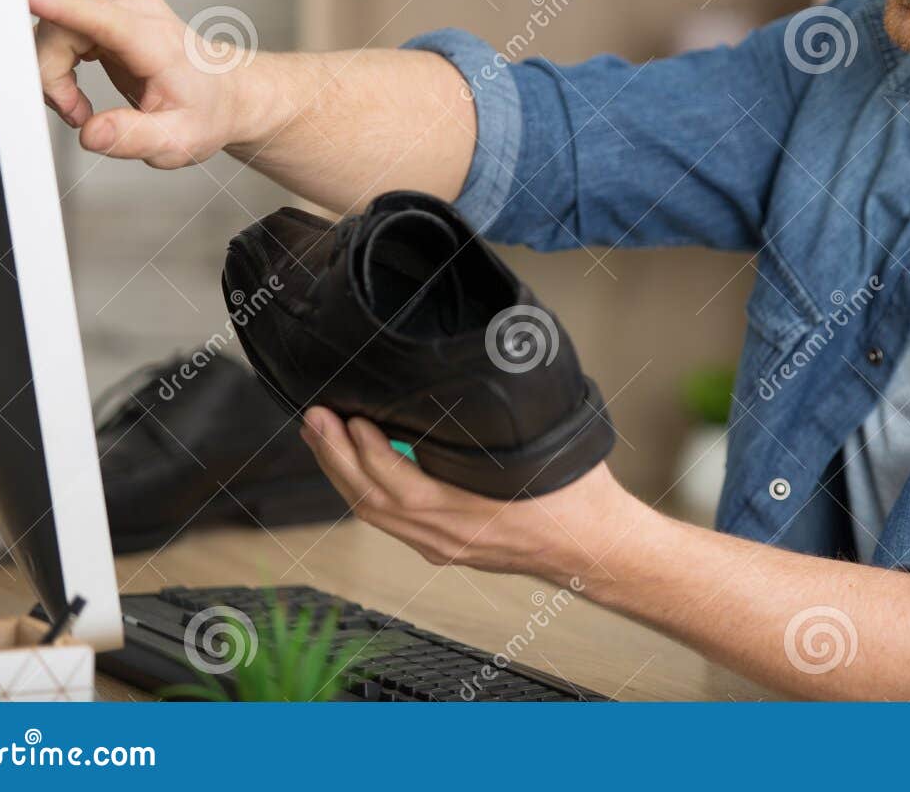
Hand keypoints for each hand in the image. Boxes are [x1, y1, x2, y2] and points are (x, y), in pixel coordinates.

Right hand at [30, 0, 267, 167]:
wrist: (227, 95)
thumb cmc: (207, 114)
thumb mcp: (179, 141)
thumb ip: (134, 138)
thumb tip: (92, 133)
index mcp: (155, 40)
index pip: (98, 16)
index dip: (58, 7)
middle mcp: (136, 12)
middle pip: (61, 28)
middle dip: (51, 76)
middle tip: (74, 115)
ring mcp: (120, 8)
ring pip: (55, 28)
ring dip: (54, 73)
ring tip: (81, 109)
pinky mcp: (107, 15)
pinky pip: (60, 31)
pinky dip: (59, 66)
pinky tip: (78, 93)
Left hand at [299, 406, 641, 586]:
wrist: (595, 546)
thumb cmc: (576, 496)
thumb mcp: (541, 446)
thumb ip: (502, 415)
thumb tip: (485, 360)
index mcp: (468, 513)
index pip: (396, 484)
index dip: (365, 451)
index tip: (348, 414)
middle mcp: (446, 537)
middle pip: (371, 501)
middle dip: (335, 457)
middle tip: (314, 418)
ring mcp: (442, 547)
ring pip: (374, 514)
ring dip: (342, 473)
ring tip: (321, 436)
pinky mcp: (444, 548)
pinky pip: (390, 521)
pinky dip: (365, 490)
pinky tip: (355, 466)